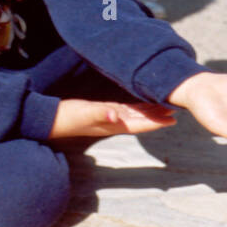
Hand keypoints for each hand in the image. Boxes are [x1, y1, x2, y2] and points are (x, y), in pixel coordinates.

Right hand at [49, 99, 176, 138]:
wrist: (50, 120)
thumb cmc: (66, 117)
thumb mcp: (83, 113)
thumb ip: (100, 113)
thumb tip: (116, 116)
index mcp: (112, 124)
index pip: (139, 124)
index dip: (156, 123)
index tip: (172, 120)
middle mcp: (113, 122)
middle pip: (141, 120)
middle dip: (158, 116)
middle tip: (177, 108)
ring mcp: (109, 117)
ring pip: (135, 114)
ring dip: (150, 111)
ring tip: (166, 105)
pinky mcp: (103, 110)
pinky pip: (126, 109)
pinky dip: (137, 106)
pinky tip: (143, 101)